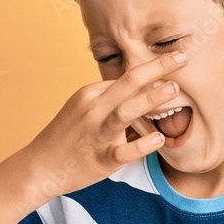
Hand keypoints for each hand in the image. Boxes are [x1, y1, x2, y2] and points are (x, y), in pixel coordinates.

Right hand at [24, 50, 187, 195]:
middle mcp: (93, 109)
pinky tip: (159, 139)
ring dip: (150, 99)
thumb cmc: (68, 136)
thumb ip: (110, 99)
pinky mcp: (100, 158)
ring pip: (124, 112)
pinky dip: (142, 145)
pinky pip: (123, 151)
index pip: (126, 77)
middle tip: (182, 57)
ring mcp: (96, 133)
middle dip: (156, 67)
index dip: (152, 67)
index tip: (175, 57)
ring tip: (173, 90)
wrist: (40, 166)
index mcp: (91, 94)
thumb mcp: (84, 108)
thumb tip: (143, 90)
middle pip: (127, 82)